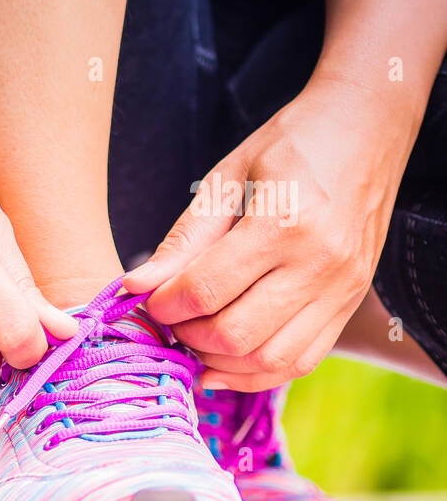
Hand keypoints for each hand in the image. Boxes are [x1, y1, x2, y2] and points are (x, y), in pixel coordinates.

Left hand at [124, 76, 417, 391]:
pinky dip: (257, 373)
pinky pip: (300, 360)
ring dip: (219, 361)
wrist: (367, 128)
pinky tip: (223, 363)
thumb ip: (183, 240)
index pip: (206, 290)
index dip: (164, 306)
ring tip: (194, 337)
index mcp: (283, 223)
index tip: (148, 299)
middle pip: (235, 335)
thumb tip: (134, 287)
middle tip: (170, 319)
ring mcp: (342, 288)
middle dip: (187, 336)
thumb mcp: (224, 180)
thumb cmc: (288, 145)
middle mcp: (320, 263)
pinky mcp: (351, 303)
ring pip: (269, 359)